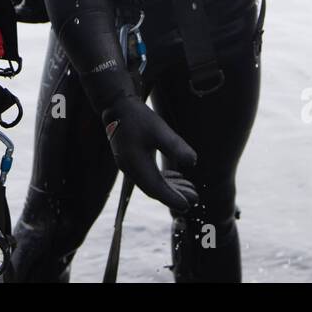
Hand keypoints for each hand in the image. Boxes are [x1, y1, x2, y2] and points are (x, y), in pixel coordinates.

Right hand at [102, 94, 197, 211]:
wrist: (117, 106)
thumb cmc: (138, 117)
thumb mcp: (159, 130)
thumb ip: (175, 146)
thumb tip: (193, 162)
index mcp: (135, 164)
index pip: (155, 188)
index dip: (172, 198)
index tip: (187, 204)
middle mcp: (130, 169)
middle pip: (154, 189)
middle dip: (175, 195)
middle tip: (195, 198)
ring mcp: (130, 165)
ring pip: (152, 183)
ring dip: (171, 188)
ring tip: (191, 189)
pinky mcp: (132, 159)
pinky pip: (149, 175)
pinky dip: (164, 179)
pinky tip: (178, 177)